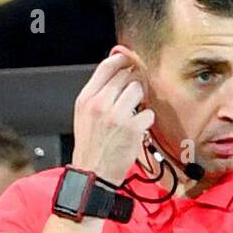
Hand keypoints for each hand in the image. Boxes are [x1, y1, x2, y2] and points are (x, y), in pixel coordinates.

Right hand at [71, 47, 154, 184]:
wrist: (93, 173)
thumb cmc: (91, 145)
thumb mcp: (84, 115)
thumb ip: (98, 93)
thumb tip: (117, 73)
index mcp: (86, 99)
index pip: (106, 67)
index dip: (122, 59)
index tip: (130, 59)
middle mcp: (100, 104)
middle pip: (126, 76)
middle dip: (134, 83)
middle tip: (134, 95)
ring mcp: (117, 115)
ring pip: (139, 90)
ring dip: (141, 101)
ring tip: (134, 113)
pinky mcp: (132, 129)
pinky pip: (148, 112)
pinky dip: (146, 121)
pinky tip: (138, 129)